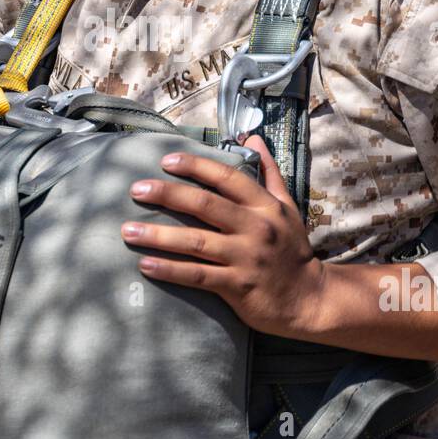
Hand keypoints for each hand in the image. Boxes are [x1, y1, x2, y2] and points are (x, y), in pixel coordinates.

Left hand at [121, 134, 325, 335]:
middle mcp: (255, 228)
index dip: (196, 167)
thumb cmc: (292, 251)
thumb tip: (253, 139)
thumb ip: (269, 172)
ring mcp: (246, 258)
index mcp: (265, 206)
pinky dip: (170, 269)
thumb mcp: (288, 207)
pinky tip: (145, 264)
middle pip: (204, 205)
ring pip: (195, 241)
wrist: (310, 299)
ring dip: (158, 235)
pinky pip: (197, 275)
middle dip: (167, 194)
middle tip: (136, 189)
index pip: (227, 178)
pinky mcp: (238, 286)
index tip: (166, 161)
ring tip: (127, 231)